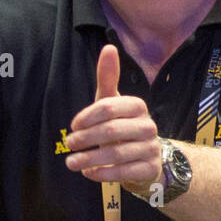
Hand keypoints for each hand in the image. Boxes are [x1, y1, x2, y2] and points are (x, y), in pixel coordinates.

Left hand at [63, 46, 160, 191]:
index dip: (86, 117)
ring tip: (71, 162)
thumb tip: (109, 47)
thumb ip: (108, 78)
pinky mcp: (148, 169)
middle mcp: (147, 126)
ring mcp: (150, 148)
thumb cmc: (122, 127)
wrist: (147, 158)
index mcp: (137, 106)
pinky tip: (88, 173)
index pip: (108, 108)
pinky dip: (102, 173)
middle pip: (111, 130)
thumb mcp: (113, 102)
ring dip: (89, 159)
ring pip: (116, 154)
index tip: (73, 126)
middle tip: (69, 144)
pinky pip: (123, 173)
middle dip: (85, 139)